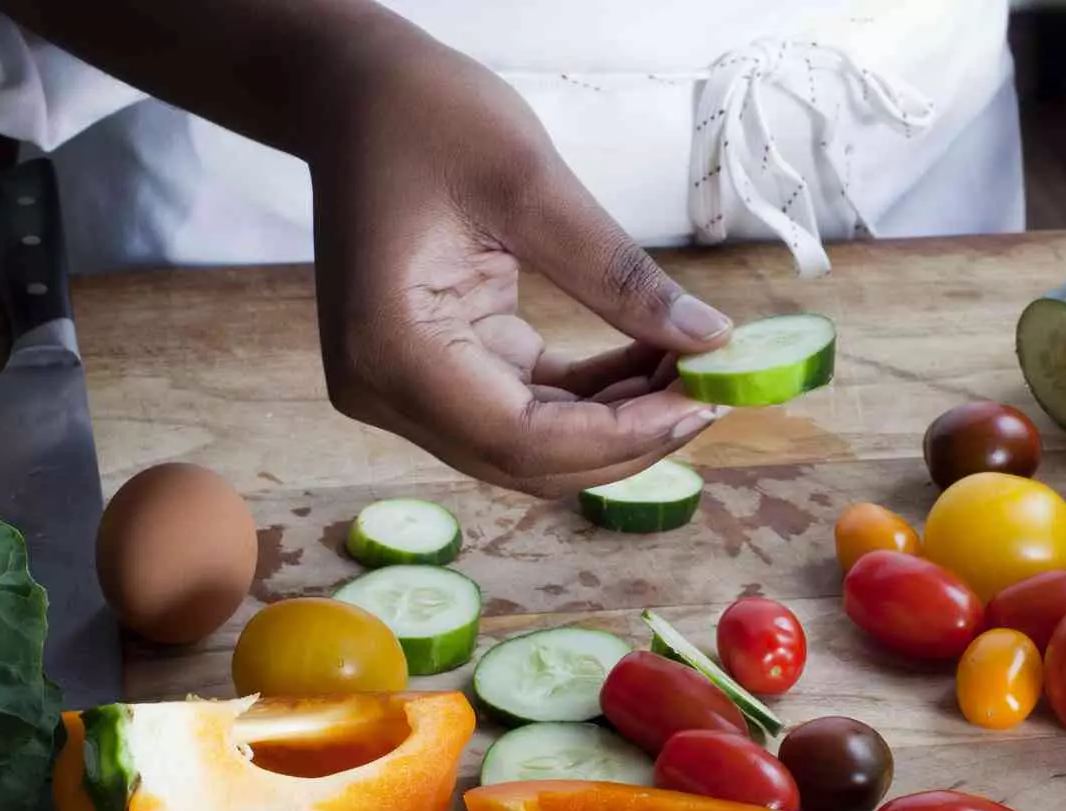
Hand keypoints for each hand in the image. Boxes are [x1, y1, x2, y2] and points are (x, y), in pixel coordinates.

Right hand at [308, 18, 731, 495]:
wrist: (354, 96)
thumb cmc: (423, 116)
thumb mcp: (529, 182)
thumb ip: (617, 274)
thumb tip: (708, 339)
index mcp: (392, 351)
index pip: (520, 439)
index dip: (621, 437)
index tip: (702, 402)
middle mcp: (386, 390)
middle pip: (526, 460)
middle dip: (626, 439)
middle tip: (711, 393)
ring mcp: (406, 387)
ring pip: (530, 446)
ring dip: (614, 422)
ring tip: (688, 370)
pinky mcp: (434, 371)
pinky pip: (523, 409)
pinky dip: (589, 397)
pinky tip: (650, 361)